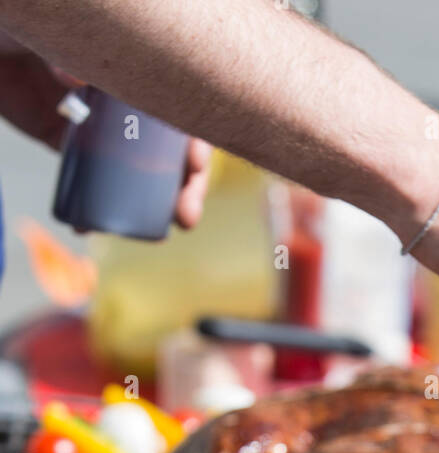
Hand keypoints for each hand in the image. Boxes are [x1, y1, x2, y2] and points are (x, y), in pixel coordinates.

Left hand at [0, 50, 210, 230]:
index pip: (181, 109)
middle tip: (185, 215)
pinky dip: (93, 209)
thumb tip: (75, 83)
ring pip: (139, 172)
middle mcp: (128, 102)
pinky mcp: (72, 143)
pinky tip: (89, 227)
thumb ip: (68, 54)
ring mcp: (102, 125)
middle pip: (170, 149)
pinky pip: (91, 180)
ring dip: (153, 207)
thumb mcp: (57, 33)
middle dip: (185, 186)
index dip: (195, 138)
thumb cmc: (32, 23)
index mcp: (139, 71)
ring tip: (161, 234)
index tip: (196, 163)